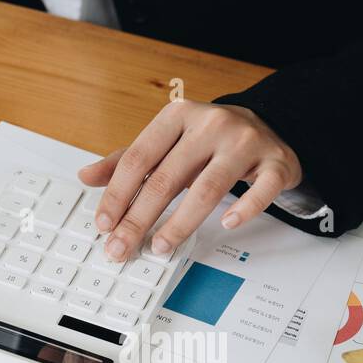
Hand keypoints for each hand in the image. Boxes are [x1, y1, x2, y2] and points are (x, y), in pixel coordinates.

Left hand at [79, 101, 302, 261]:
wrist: (268, 126)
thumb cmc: (208, 140)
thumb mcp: (165, 143)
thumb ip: (126, 161)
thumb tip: (86, 177)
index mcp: (177, 116)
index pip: (138, 158)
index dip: (117, 194)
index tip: (104, 224)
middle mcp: (210, 124)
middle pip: (167, 178)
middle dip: (139, 219)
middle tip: (122, 246)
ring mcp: (245, 142)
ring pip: (208, 188)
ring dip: (180, 223)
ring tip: (161, 246)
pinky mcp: (275, 162)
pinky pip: (261, 189)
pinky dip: (244, 209)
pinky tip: (226, 224)